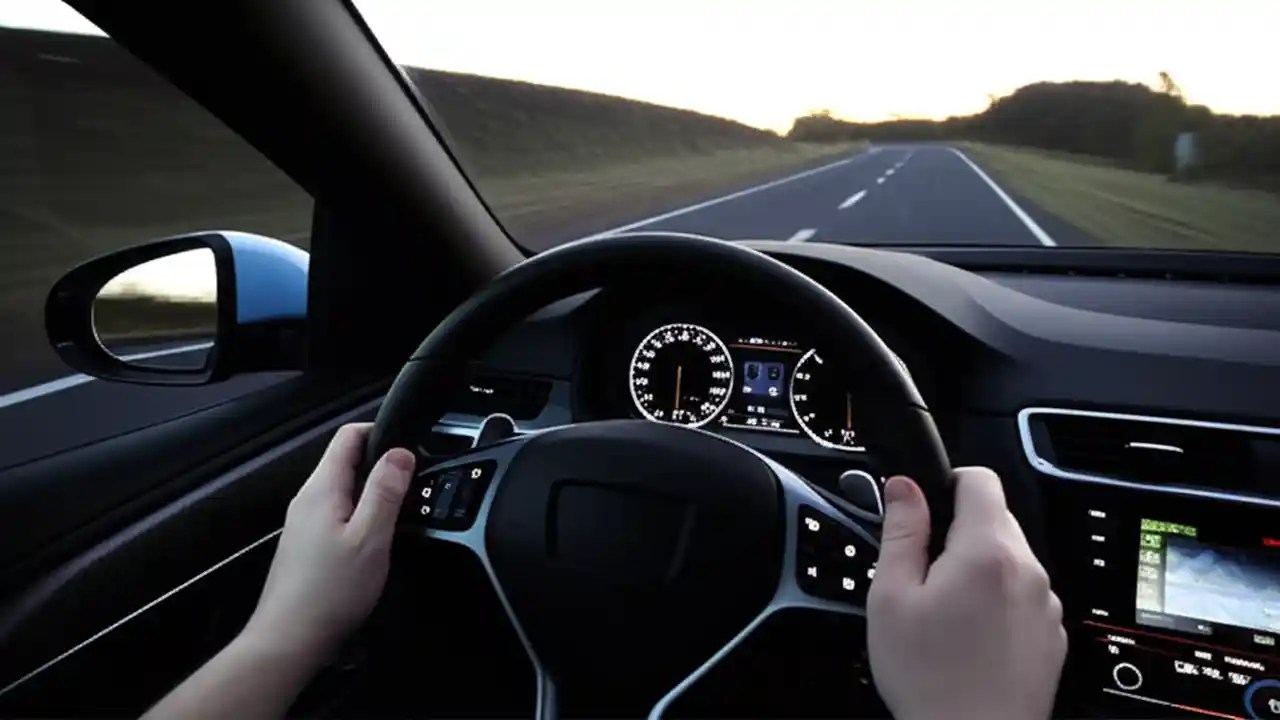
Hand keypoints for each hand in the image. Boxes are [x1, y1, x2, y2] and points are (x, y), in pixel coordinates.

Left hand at [242, 423, 414, 664]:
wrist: (289, 639)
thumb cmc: (330, 591)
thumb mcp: (370, 537)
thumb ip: (386, 491)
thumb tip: (401, 453)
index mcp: (322, 488)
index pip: (348, 436)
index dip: (381, 432)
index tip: (411, 450)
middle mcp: (308, 499)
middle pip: (346, 461)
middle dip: (382, 465)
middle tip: (414, 485)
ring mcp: (305, 522)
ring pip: (344, 489)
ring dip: (374, 492)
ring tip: (401, 513)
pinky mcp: (307, 544)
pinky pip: (339, 513)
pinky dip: (362, 514)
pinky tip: (377, 539)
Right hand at [867, 468, 1066, 719]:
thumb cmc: (930, 679)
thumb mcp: (891, 597)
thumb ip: (901, 532)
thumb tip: (905, 487)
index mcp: (987, 552)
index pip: (980, 479)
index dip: (947, 483)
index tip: (925, 510)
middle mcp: (1028, 571)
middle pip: (996, 519)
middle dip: (958, 534)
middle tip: (922, 575)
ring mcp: (1046, 604)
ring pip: (1009, 559)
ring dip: (978, 569)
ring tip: (944, 614)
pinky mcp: (1051, 634)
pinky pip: (1023, 596)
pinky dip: (997, 602)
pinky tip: (969, 637)